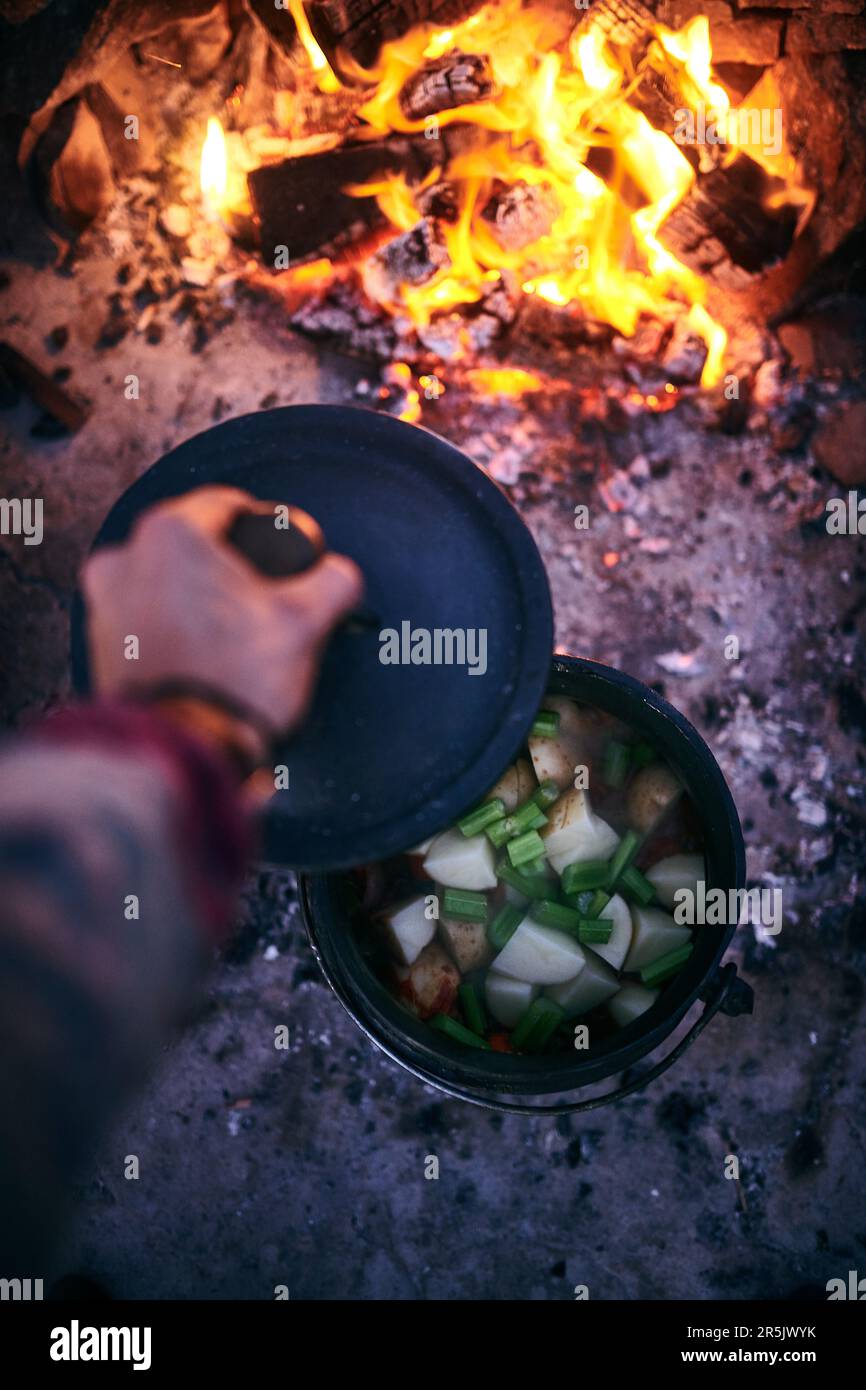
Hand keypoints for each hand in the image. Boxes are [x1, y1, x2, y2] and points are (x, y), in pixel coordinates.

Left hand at [83, 485, 362, 739]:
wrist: (184, 751)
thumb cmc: (235, 680)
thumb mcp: (304, 623)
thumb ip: (333, 582)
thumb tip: (340, 575)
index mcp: (171, 534)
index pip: (226, 505)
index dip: (264, 526)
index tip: (281, 551)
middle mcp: (126, 558)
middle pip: (194, 546)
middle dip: (228, 569)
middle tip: (262, 602)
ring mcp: (105, 603)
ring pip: (166, 583)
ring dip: (198, 600)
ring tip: (235, 636)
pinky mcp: (100, 644)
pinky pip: (146, 619)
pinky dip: (174, 629)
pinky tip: (205, 658)